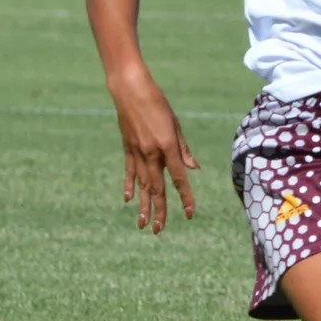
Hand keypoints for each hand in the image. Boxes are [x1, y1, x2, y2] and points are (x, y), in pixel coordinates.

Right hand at [110, 72, 196, 232]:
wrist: (130, 90)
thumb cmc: (158, 103)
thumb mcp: (175, 125)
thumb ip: (183, 149)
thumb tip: (193, 169)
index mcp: (167, 147)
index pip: (179, 179)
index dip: (185, 197)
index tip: (190, 213)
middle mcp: (151, 154)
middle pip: (157, 188)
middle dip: (160, 210)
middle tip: (160, 230)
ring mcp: (136, 152)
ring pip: (142, 185)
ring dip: (143, 206)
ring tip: (143, 224)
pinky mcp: (127, 148)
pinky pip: (129, 171)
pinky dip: (130, 185)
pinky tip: (129, 199)